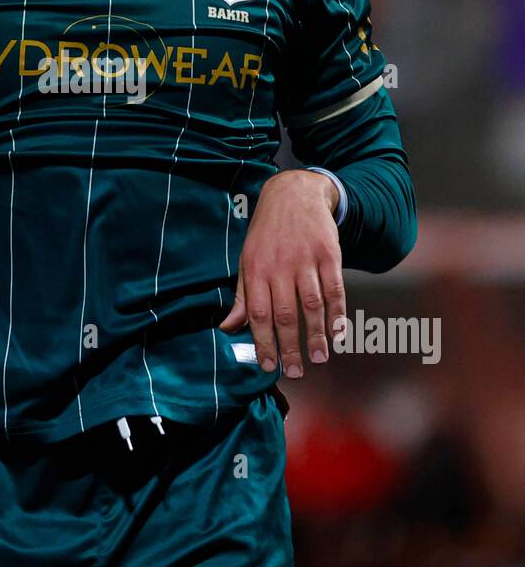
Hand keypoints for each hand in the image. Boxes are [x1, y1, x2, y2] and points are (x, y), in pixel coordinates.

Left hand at [218, 169, 345, 378]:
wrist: (295, 193)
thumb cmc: (267, 233)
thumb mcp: (247, 259)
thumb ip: (242, 296)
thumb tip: (227, 328)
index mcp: (256, 269)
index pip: (258, 313)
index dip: (263, 342)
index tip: (268, 366)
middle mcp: (280, 265)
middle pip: (286, 313)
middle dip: (290, 346)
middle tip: (295, 372)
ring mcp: (306, 259)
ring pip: (312, 304)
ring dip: (316, 335)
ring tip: (318, 358)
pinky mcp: (329, 254)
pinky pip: (335, 288)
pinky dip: (338, 313)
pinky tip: (338, 333)